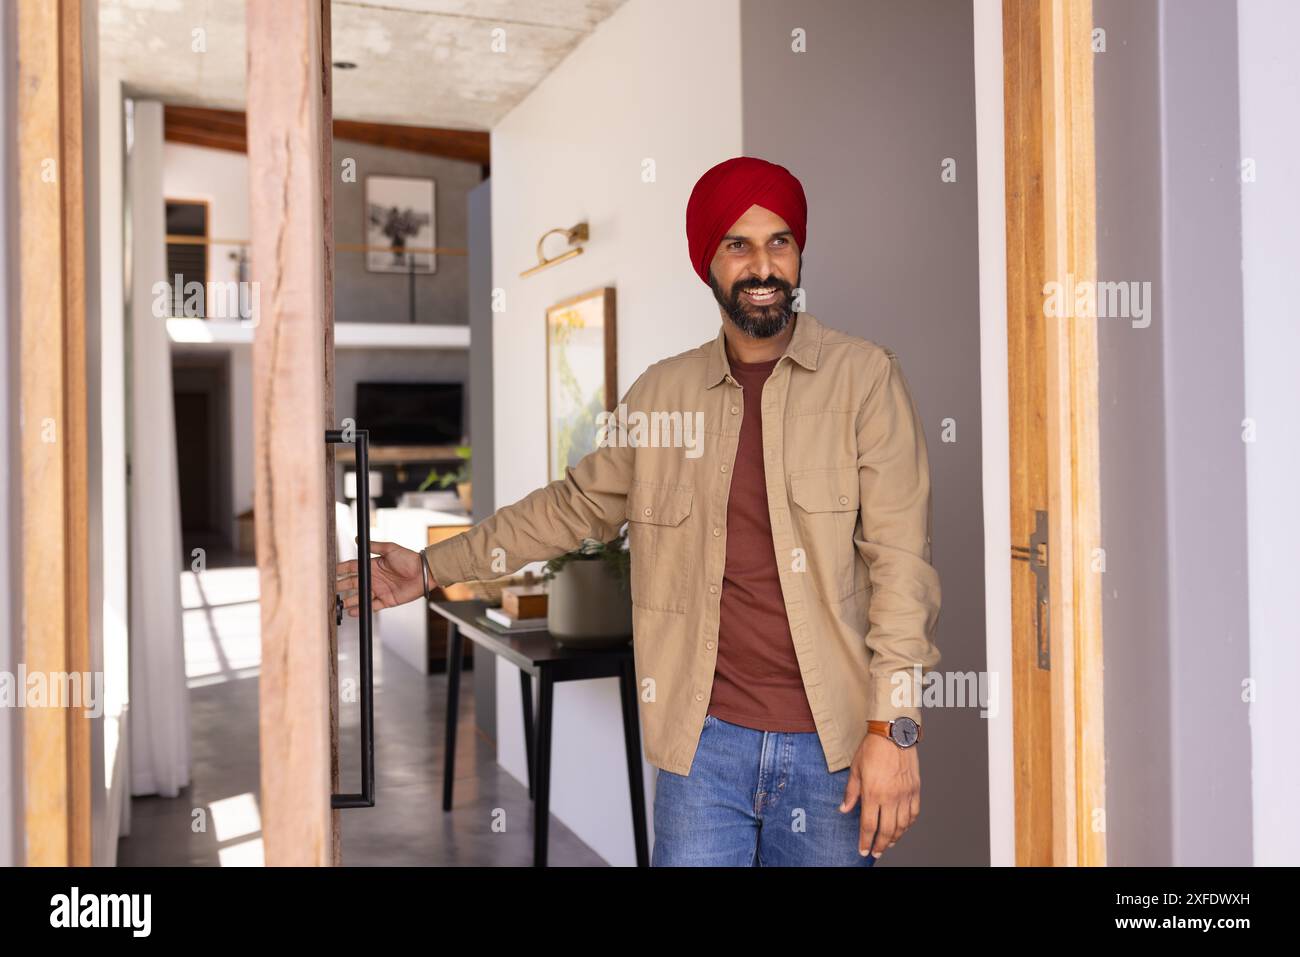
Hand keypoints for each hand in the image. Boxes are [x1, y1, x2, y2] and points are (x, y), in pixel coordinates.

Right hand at [334, 538, 429, 617]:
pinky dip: (361, 609)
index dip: (341, 570)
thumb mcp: (390, 549)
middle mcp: (374, 579)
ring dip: (349, 600)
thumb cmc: (409, 559)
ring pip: (359, 596)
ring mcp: (379, 590)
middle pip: (352, 583)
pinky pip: (371, 606)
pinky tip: (352, 612)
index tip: (331, 572)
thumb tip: (357, 539)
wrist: (424, 572)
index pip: (353, 568)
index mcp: (373, 566)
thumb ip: (374, 546)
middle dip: (341, 587)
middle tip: (330, 590)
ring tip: (338, 604)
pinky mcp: (386, 600)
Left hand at [838, 730, 920, 858]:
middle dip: (880, 845)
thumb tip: (844, 809)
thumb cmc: (872, 748)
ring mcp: (905, 794)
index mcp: (873, 793)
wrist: (893, 733)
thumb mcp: (856, 769)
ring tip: (888, 844)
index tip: (863, 851)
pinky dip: (908, 824)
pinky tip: (903, 828)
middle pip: (886, 830)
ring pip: (902, 825)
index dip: (865, 841)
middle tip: (876, 853)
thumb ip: (851, 793)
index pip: (868, 825)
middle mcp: (890, 797)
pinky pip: (914, 813)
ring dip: (895, 838)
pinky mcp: (915, 789)